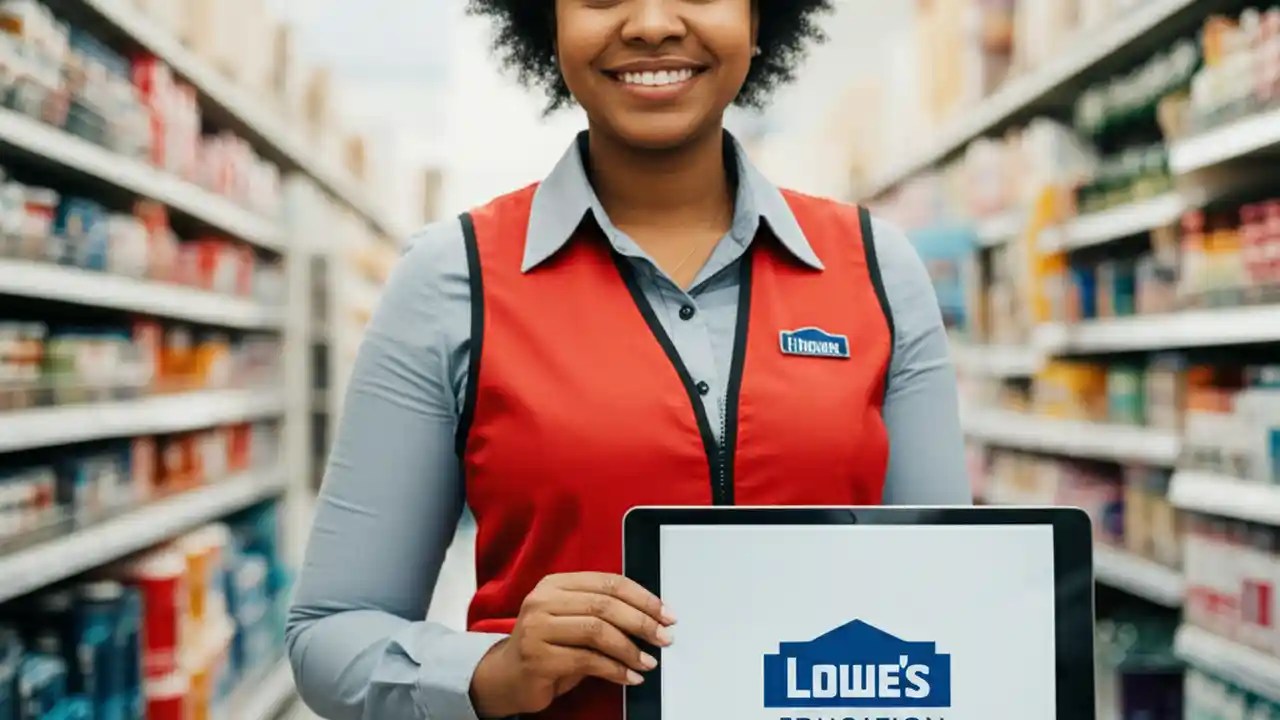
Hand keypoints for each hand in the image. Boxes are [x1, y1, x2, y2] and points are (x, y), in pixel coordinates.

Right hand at [470, 572, 675, 717]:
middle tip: (663, 637)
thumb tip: (651, 617)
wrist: (506, 677)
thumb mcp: (572, 620)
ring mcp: (537, 628)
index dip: (642, 597)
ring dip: (630, 649)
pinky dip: (615, 670)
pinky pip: (588, 660)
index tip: (665, 613)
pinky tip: (629, 676)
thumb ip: (601, 611)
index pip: (608, 582)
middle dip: (641, 622)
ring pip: (597, 631)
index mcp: (555, 584)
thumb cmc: (546, 647)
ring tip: (648, 661)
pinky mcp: (538, 657)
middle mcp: (543, 601)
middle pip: (605, 605)